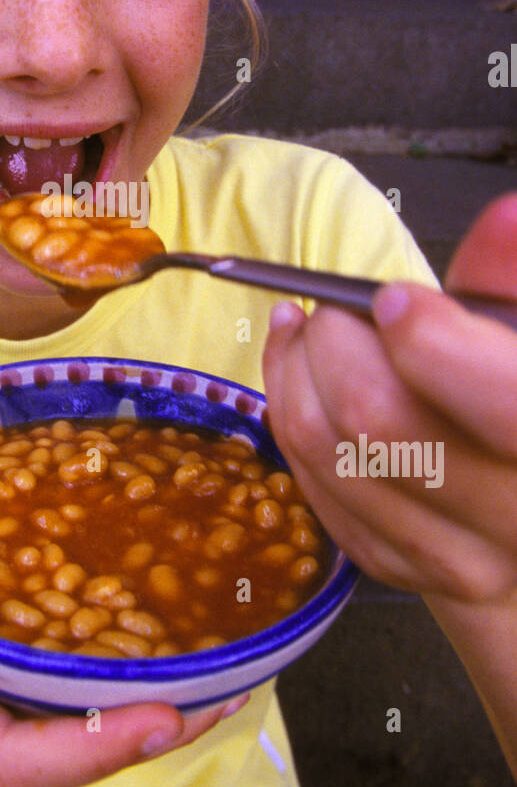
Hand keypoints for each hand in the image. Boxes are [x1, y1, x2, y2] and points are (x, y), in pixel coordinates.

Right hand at [0, 522, 243, 786]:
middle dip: (148, 730)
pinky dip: (102, 684)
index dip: (95, 750)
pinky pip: (48, 706)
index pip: (15, 761)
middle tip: (231, 682)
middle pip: (60, 759)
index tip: (168, 715)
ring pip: (61, 736)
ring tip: (218, 664)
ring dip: (139, 709)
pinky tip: (150, 644)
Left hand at [261, 193, 516, 603]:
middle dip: (336, 343)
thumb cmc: (512, 396)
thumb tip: (507, 217)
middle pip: (382, 423)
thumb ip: (507, 281)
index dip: (435, 345)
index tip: (395, 301)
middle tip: (334, 309)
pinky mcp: (401, 570)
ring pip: (332, 453)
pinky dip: (291, 416)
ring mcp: (462, 560)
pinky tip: (298, 373)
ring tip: (304, 327)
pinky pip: (316, 487)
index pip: (502, 402)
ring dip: (296, 374)